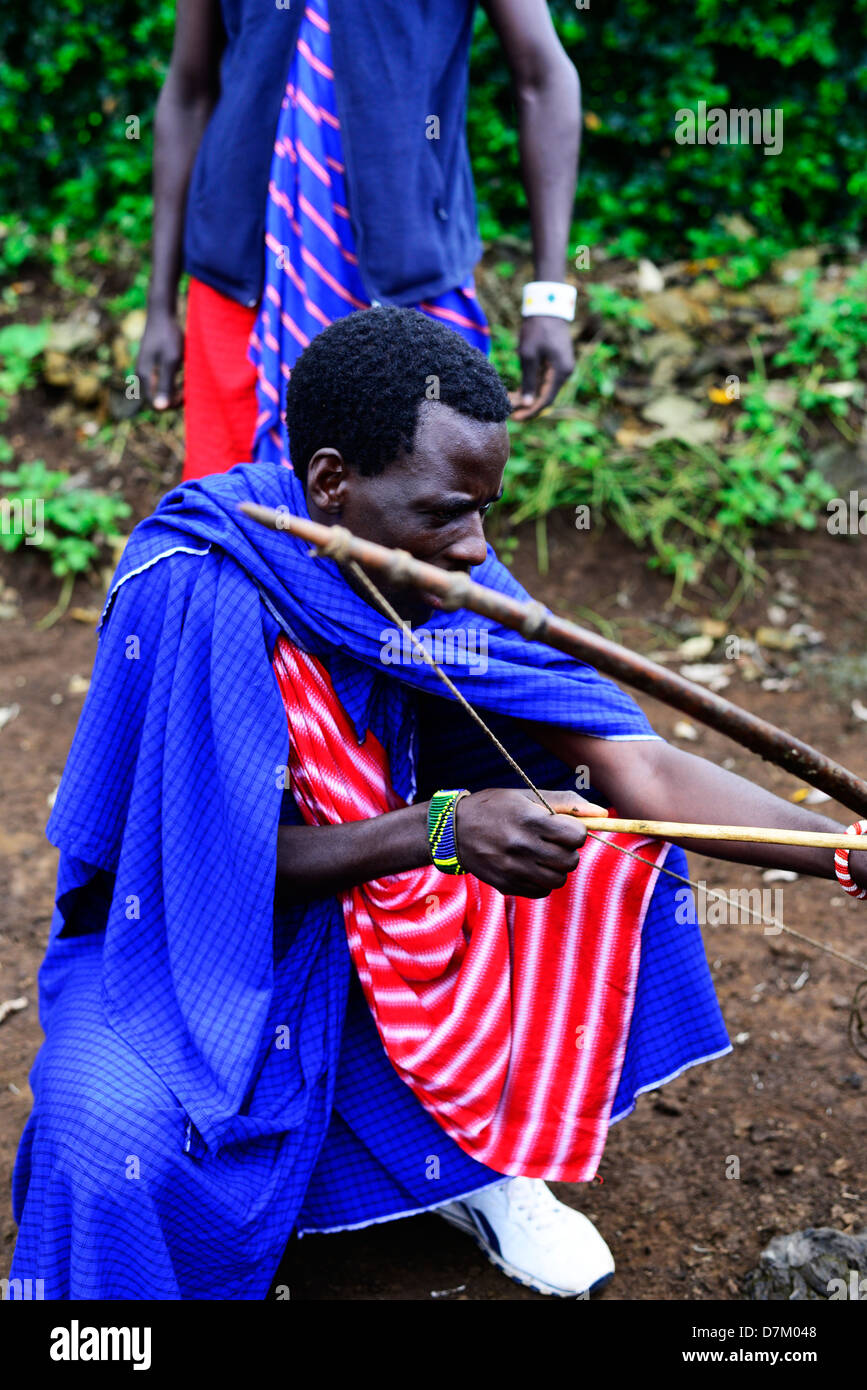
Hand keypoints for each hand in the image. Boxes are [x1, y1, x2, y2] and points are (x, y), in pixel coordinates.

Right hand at [137, 307, 183, 410]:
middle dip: (175, 398)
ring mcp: (146, 370)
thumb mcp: (170, 361)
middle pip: (158, 399)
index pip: (156, 405)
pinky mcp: (152, 364)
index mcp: (144, 376)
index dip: (172, 405)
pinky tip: (184, 372)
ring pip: (161, 390)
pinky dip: (174, 381)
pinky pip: (162, 381)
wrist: (162, 313)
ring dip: (176, 390)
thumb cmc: (168, 336)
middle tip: (189, 388)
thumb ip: (165, 384)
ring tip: (188, 380)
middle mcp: (142, 376)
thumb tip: (160, 408)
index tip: (186, 395)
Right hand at [454, 788, 605, 897]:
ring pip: (558, 880)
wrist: (452, 830)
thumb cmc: (495, 807)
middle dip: (568, 851)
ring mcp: (513, 868)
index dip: (576, 832)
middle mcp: (522, 846)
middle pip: (570, 860)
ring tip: (543, 856)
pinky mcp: (506, 885)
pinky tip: (530, 867)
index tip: (565, 828)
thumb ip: (566, 803)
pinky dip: (542, 882)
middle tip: (554, 842)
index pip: (576, 835)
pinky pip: (541, 892)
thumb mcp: (527, 796)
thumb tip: (603, 814)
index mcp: (529, 819)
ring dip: (557, 869)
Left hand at [509, 315, 574, 420]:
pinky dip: (532, 388)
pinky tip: (517, 393)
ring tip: (509, 402)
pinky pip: (544, 381)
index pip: (546, 400)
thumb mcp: (529, 355)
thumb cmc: (537, 329)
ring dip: (528, 397)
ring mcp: (561, 369)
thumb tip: (527, 404)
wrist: (547, 308)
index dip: (530, 412)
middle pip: (545, 398)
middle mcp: (564, 373)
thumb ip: (529, 380)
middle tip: (508, 412)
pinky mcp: (556, 364)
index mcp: (560, 372)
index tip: (515, 418)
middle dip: (527, 406)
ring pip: (544, 390)